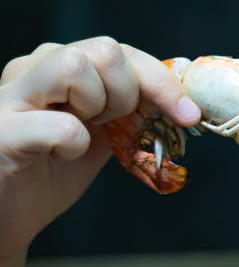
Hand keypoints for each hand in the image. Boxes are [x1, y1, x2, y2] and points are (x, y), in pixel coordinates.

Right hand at [0, 36, 200, 261]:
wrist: (12, 217)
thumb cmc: (56, 171)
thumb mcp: (105, 135)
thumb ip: (134, 111)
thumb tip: (187, 104)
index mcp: (60, 66)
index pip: (123, 53)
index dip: (164, 83)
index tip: (190, 115)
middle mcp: (34, 69)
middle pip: (105, 49)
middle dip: (127, 93)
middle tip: (111, 125)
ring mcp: (12, 96)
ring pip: (74, 66)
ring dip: (97, 108)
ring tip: (80, 136)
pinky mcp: (2, 131)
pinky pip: (60, 125)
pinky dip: (74, 145)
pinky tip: (59, 156)